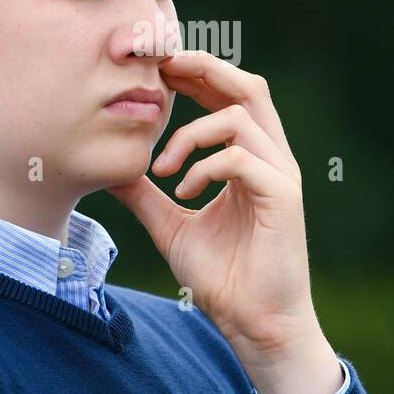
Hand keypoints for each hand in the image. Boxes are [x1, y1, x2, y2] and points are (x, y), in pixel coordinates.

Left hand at [105, 50, 336, 393]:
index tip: (155, 71)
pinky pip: (242, 159)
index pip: (228, 96)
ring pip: (241, 117)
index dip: (195, 74)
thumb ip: (144, 194)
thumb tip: (110, 168)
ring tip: (161, 167)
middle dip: (204, 68)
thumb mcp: (169, 225)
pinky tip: (182, 192)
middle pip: (248, 87)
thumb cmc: (223, 277)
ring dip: (191, 133)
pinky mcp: (284, 198)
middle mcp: (271, 159)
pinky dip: (205, 167)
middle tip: (160, 70)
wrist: (254, 325)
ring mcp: (281, 176)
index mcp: (250, 158)